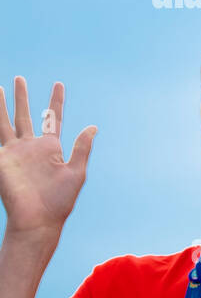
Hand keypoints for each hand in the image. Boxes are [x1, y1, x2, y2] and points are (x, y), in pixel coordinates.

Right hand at [0, 78, 95, 237]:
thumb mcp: (76, 172)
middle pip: (24, 115)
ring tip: (0, 87)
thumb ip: (82, 148)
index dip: (55, 100)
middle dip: (22, 97)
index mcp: (50, 147)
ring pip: (4, 122)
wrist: (38, 219)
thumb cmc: (59, 201)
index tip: (58, 84)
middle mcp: (30, 146)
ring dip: (2, 105)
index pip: (53, 117)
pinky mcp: (1, 160)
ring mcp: (13, 152)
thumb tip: (93, 127)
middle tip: (19, 78)